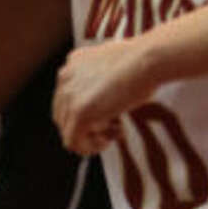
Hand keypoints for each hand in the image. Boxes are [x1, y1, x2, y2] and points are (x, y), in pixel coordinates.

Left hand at [53, 40, 150, 154]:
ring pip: (66, 131)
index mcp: (72, 64)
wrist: (144, 60)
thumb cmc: (140, 62)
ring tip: (114, 132)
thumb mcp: (112, 66)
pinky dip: (89, 148)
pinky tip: (108, 140)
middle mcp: (66, 77)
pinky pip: (73, 142)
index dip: (87, 112)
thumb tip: (105, 101)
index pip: (66, 98)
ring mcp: (70, 95)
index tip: (108, 115)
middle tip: (112, 127)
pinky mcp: (80, 112)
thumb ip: (101, 80)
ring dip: (90, 138)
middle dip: (87, 126)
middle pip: (63, 115)